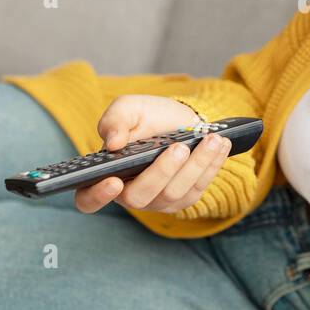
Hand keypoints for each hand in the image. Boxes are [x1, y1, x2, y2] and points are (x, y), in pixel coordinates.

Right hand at [73, 95, 231, 215]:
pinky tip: (220, 145)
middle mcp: (129, 194)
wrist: (179, 119)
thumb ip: (115, 120)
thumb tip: (113, 143)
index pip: (88, 199)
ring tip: (210, 140)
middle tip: (179, 148)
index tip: (113, 181)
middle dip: (161, 172)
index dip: (97, 196)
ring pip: (174, 194)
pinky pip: (197, 189)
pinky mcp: (184, 198)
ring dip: (195, 166)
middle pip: (140, 197)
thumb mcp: (128, 109)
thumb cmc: (147, 117)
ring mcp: (158, 200)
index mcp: (106, 175)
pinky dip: (210, 166)